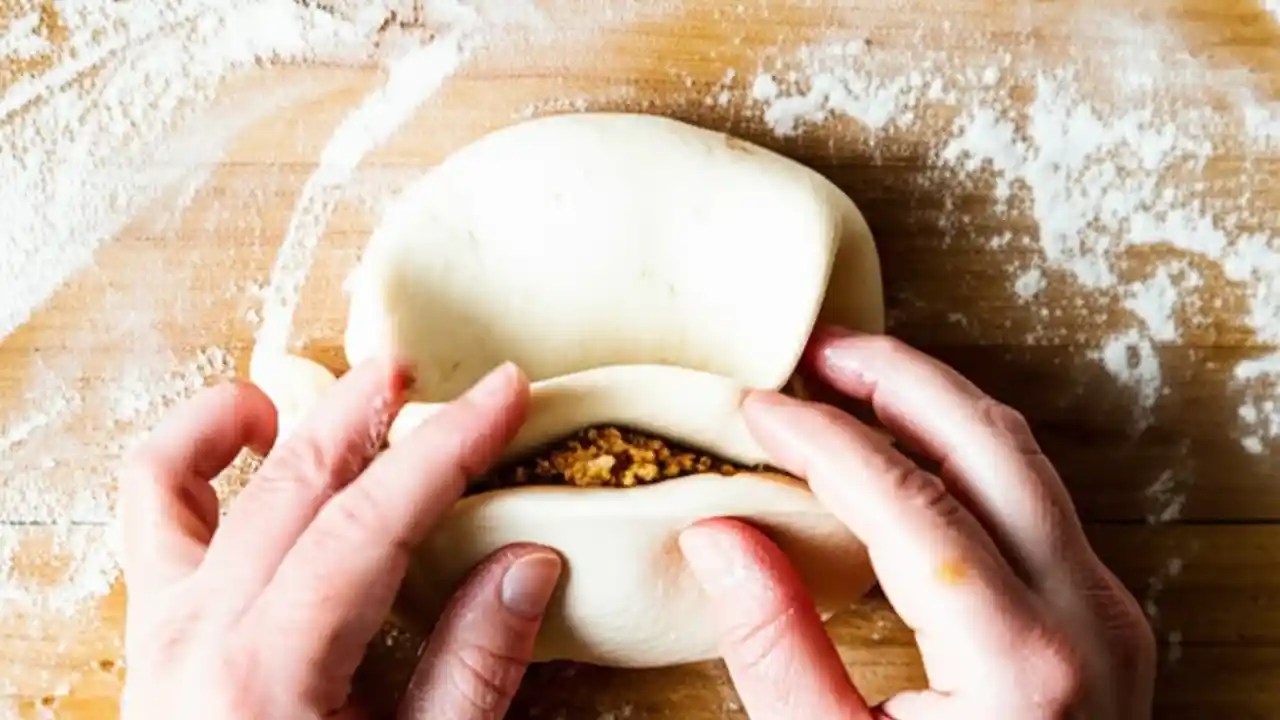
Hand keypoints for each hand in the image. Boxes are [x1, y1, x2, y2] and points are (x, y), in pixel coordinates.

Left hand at [119, 360, 561, 718]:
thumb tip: (529, 562)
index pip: (370, 518)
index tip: (502, 394)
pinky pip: (148, 518)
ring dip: (268, 418)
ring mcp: (162, 627)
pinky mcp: (152, 633)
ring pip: (187, 479)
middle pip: (295, 480)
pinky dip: (189, 460)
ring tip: (327, 390)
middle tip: (442, 376)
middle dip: (374, 412)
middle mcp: (200, 632)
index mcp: (271, 669)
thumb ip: (473, 666)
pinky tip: (245, 442)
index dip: (445, 446)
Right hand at [679, 327, 1154, 718]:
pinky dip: (963, 453)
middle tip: (817, 349)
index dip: (821, 439)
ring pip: (1021, 458)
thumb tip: (720, 533)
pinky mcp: (1100, 617)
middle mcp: (1082, 618)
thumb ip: (776, 647)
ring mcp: (1104, 613)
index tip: (757, 405)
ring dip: (933, 404)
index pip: (906, 500)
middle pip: (988, 444)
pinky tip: (905, 450)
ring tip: (852, 379)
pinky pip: (1032, 497)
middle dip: (896, 377)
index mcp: (1018, 662)